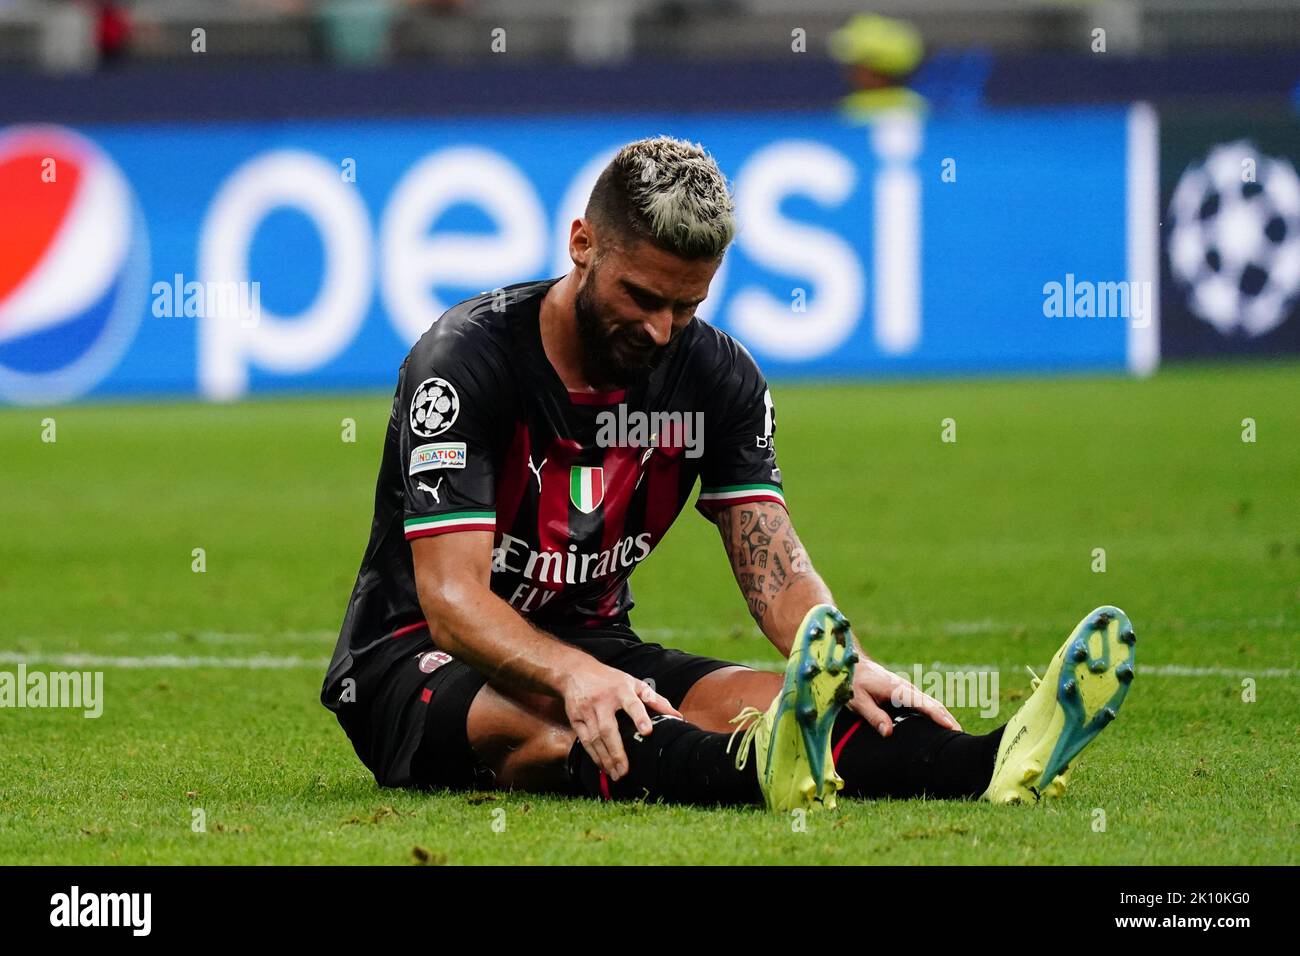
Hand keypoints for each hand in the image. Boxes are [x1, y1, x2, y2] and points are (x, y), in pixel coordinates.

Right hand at [561, 660, 682, 780]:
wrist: (575, 671)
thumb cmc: (610, 680)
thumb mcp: (633, 683)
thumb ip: (655, 700)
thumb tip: (677, 716)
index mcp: (621, 689)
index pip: (632, 704)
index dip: (640, 717)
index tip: (647, 731)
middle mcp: (602, 700)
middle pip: (608, 729)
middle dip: (617, 752)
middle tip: (625, 771)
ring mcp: (586, 710)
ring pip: (595, 738)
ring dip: (605, 758)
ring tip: (616, 774)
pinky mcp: (575, 718)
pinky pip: (584, 740)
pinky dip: (593, 755)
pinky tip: (602, 766)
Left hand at [846, 648, 961, 736]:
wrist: (853, 664)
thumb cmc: (853, 683)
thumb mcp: (858, 701)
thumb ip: (873, 716)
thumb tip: (889, 733)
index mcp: (897, 689)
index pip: (923, 704)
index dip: (938, 716)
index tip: (952, 727)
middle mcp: (906, 688)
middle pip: (933, 703)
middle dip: (947, 718)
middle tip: (961, 736)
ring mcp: (907, 689)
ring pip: (930, 703)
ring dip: (943, 715)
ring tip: (955, 733)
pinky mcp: (905, 692)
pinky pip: (924, 703)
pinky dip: (935, 712)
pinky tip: (939, 724)